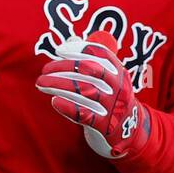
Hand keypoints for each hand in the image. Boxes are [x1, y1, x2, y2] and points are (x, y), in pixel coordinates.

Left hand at [36, 31, 151, 159]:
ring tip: (41, 83)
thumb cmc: (113, 99)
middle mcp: (118, 87)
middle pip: (88, 70)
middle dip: (62, 67)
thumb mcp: (110, 78)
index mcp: (119, 72)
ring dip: (58, 84)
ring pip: (83, 90)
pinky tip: (54, 101)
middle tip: (44, 69)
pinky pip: (84, 114)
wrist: (132, 133)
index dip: (77, 49)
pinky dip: (67, 106)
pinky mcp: (105, 126)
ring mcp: (113, 107)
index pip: (99, 53)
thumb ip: (92, 59)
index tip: (59, 50)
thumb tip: (71, 39)